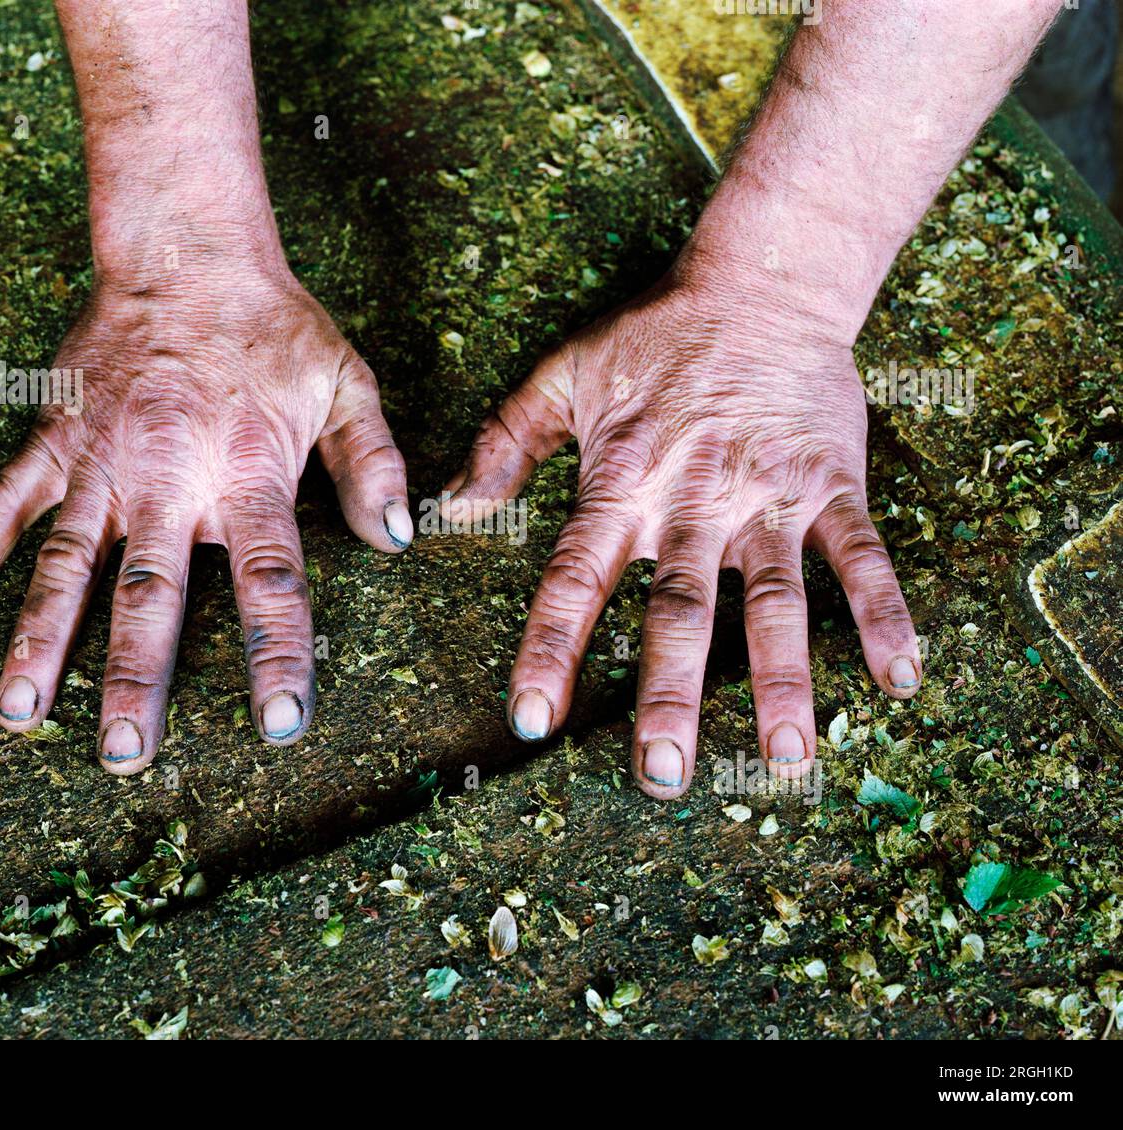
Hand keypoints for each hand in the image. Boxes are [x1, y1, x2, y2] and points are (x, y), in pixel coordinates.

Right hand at [0, 274, 410, 773]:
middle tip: (124, 753)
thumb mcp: (347, 385)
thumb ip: (372, 464)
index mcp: (247, 475)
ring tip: (20, 714)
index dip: (277, 656)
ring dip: (41, 642)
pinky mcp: (55, 440)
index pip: (270, 584)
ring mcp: (101, 463)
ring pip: (65, 566)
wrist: (187, 254)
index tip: (278, 724)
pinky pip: (5, 505)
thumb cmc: (273, 328)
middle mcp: (167, 479)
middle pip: (150, 595)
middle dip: (136, 678)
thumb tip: (396, 539)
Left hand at [444, 274, 920, 797]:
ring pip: (772, 600)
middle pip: (678, 611)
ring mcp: (766, 497)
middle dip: (670, 695)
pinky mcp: (830, 484)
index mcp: (621, 486)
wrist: (759, 284)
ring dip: (782, 679)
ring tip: (787, 756)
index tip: (530, 718)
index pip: (575, 579)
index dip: (550, 648)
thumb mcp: (562, 377)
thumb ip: (505, 443)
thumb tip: (448, 508)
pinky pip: (861, 556)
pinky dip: (883, 613)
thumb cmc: (653, 337)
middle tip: (662, 774)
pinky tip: (898, 678)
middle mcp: (691, 503)